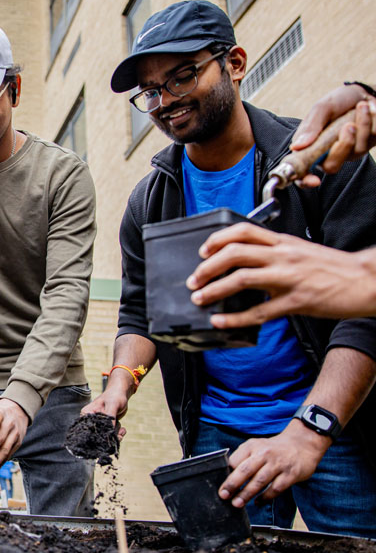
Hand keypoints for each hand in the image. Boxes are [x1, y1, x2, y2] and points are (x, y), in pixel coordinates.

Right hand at [80, 388, 128, 439]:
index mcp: (87, 414)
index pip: (89, 429)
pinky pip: (110, 436)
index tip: (111, 433)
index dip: (100, 434)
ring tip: (122, 430)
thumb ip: (110, 416)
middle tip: (120, 433)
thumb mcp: (112, 405)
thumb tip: (109, 430)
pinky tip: (122, 430)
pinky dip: (118, 435)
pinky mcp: (105, 428)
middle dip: (110, 436)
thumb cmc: (114, 396)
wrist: (120, 395)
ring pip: (105, 437)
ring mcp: (98, 425)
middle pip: (98, 435)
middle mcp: (90, 421)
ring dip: (115, 435)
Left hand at [188, 222, 374, 324]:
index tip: (203, 251)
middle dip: (207, 268)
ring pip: (241, 280)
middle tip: (194, 280)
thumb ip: (274, 252)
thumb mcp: (300, 250)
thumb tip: (246, 260)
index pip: (242, 231)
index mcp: (283, 242)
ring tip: (199, 298)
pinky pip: (258, 312)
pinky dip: (234, 317)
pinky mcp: (296, 302)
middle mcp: (283, 256)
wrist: (366, 280)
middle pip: (234, 254)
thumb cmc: (333, 268)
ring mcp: (288, 278)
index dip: (216, 240)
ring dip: (214, 290)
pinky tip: (220, 320)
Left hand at [218, 420, 329, 507]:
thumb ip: (243, 458)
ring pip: (259, 481)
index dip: (226, 474)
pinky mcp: (290, 474)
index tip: (220, 486)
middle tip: (224, 496)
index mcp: (252, 446)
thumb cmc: (273, 449)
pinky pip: (275, 489)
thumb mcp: (256, 446)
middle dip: (233, 485)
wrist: (302, 444)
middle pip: (245, 471)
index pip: (235, 461)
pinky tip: (257, 502)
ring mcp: (278, 464)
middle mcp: (264, 454)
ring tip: (237, 503)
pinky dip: (265, 497)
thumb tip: (227, 475)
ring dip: (247, 494)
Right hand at [291, 84, 375, 186]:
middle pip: (332, 166)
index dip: (305, 180)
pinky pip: (370, 142)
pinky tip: (368, 112)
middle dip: (343, 146)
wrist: (363, 92)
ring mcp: (348, 151)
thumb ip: (311, 126)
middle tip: (349, 126)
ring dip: (361, 126)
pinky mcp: (365, 146)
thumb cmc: (339, 100)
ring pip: (356, 151)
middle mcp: (328, 153)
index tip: (313, 180)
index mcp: (310, 147)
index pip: (302, 171)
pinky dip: (370, 123)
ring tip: (361, 108)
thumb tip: (296, 147)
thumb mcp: (322, 108)